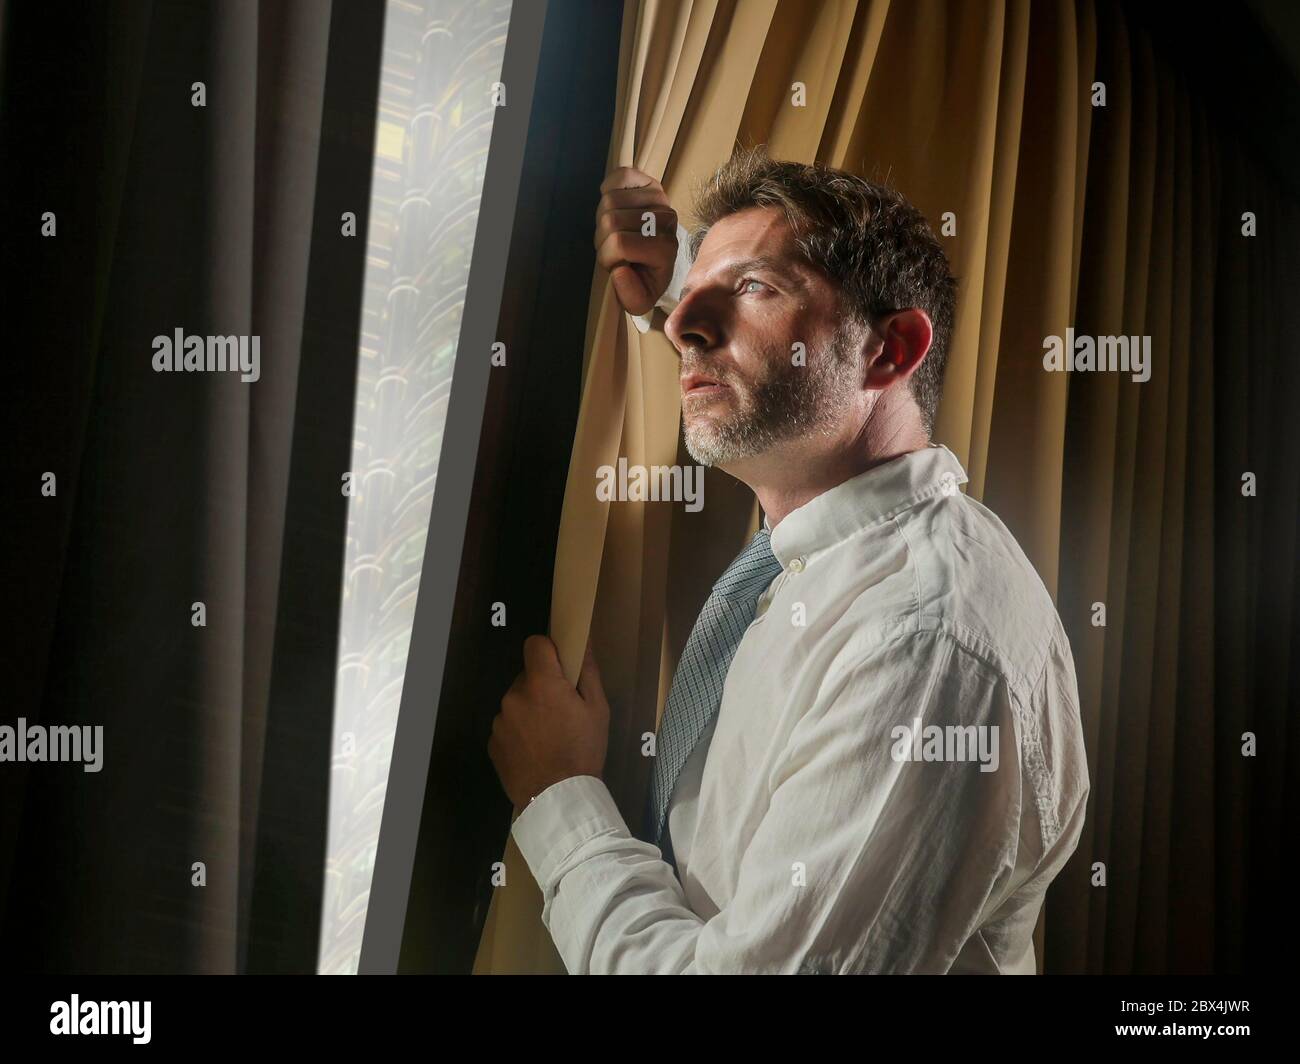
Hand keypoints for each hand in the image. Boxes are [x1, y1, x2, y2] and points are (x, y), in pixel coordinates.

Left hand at [488, 635, 609, 809]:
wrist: (558, 798)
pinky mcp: (492, 742)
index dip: (548, 651)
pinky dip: (519, 732)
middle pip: (527, 676)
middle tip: (562, 711)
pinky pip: (507, 725)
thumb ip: (587, 671)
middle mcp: (514, 696)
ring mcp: (500, 720)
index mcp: (541, 683)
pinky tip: (535, 751)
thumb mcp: (598, 710)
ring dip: (529, 710)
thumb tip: (584, 641)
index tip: (560, 667)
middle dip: (542, 686)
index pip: (534, 643)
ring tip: (548, 736)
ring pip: (516, 702)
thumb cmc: (583, 751)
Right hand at [594, 167, 678, 316]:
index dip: (607, 257)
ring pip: (609, 200)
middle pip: (611, 220)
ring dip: (602, 218)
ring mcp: (659, 198)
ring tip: (613, 231)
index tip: (615, 265)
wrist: (655, 260)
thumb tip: (620, 271)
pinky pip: (620, 176)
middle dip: (602, 238)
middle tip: (611, 248)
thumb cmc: (643, 279)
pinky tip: (614, 207)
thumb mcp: (638, 301)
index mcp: (665, 250)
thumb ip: (631, 296)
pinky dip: (608, 189)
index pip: (619, 243)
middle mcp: (667, 219)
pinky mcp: (649, 182)